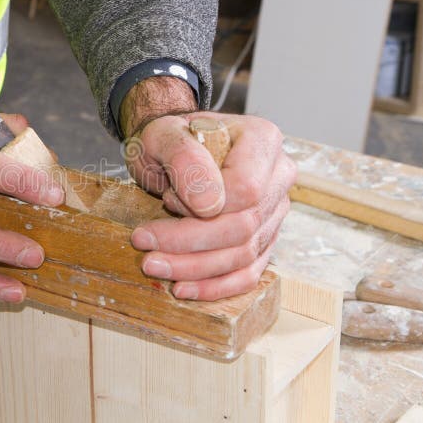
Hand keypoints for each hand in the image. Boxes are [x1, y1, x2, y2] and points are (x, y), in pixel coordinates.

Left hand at [119, 77, 295, 300]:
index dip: (204, 208)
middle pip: (243, 227)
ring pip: (244, 255)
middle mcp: (279, 176)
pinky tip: (183, 288)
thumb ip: (185, 158)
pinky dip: (215, 285)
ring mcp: (275, 210)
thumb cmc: (170, 137)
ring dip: (195, 269)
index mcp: (263, 141)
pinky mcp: (264, 238)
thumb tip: (208, 205)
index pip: (246, 190)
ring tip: (153, 265)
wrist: (174, 149)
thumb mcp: (164, 133)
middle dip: (189, 245)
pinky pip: (248, 272)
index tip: (165, 201)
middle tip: (144, 246)